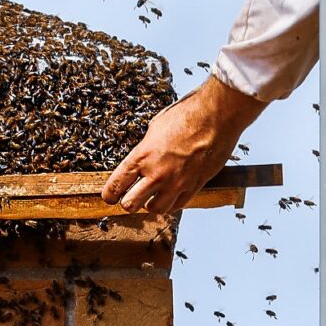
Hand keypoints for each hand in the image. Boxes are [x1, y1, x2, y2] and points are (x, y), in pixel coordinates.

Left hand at [101, 74, 267, 213]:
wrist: (216, 117)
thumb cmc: (186, 115)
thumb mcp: (155, 127)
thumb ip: (145, 149)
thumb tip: (141, 160)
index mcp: (142, 155)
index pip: (116, 184)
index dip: (109, 194)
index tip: (109, 196)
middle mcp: (157, 173)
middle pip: (130, 204)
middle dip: (127, 201)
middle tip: (130, 196)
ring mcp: (176, 183)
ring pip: (154, 209)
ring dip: (150, 204)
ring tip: (152, 195)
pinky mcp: (194, 187)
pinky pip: (176, 206)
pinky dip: (170, 203)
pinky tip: (170, 193)